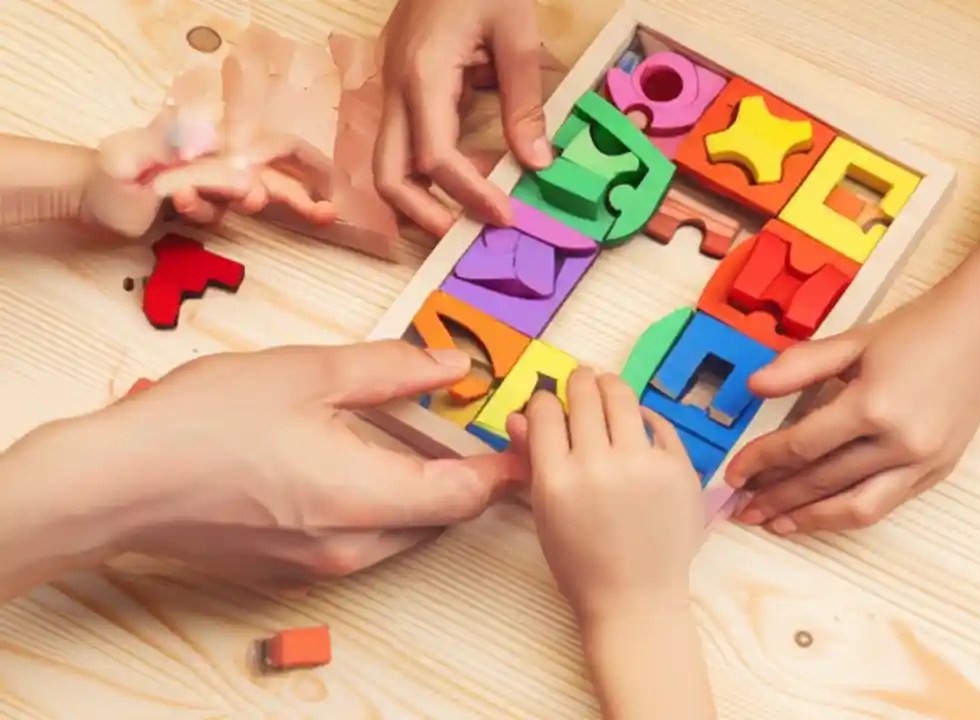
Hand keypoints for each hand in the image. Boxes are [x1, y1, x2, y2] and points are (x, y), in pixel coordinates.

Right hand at [63, 341, 518, 590]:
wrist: (114, 485)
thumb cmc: (202, 423)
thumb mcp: (307, 372)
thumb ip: (392, 370)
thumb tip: (454, 366)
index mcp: (365, 497)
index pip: (467, 495)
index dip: (505, 468)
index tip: (525, 438)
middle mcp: (353, 545)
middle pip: (441, 517)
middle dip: (470, 476)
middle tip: (478, 426)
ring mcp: (321, 564)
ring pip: (405, 531)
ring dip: (426, 489)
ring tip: (424, 435)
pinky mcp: (293, 568)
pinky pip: (365, 539)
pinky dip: (383, 503)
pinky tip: (362, 458)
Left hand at [81, 64, 337, 238]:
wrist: (89, 195)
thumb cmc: (111, 170)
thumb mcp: (133, 155)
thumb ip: (174, 149)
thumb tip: (225, 157)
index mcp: (218, 140)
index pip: (275, 145)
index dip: (308, 162)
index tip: (331, 185)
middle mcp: (223, 160)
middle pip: (278, 176)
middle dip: (304, 195)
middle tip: (327, 215)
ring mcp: (214, 185)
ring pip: (255, 196)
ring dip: (264, 205)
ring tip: (271, 213)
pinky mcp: (203, 207)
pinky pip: (220, 215)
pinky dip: (205, 213)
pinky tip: (175, 204)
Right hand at [377, 0, 552, 235]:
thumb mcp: (517, 31)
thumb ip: (525, 101)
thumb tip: (536, 163)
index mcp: (423, 75)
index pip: (435, 158)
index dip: (469, 195)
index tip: (504, 215)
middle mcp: (395, 87)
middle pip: (388, 175)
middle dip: (424, 216)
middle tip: (469, 234)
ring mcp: (391, 87)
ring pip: (386, 164)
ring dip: (420, 200)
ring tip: (467, 215)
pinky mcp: (399, 85)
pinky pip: (400, 143)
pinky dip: (424, 173)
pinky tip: (464, 178)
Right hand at [509, 369, 702, 617]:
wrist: (637, 598)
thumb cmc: (582, 562)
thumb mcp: (545, 514)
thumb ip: (531, 460)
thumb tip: (518, 415)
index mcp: (556, 479)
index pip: (544, 412)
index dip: (544, 400)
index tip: (549, 402)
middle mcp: (598, 464)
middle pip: (584, 396)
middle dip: (578, 381)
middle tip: (580, 377)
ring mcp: (643, 464)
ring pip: (622, 398)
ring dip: (610, 385)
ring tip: (606, 384)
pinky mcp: (678, 467)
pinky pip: (658, 423)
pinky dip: (644, 416)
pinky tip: (637, 418)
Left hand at [726, 282, 979, 533]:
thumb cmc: (916, 330)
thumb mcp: (853, 340)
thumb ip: (800, 365)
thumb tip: (753, 386)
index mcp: (873, 404)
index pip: (803, 445)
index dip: (763, 461)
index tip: (734, 474)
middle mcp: (900, 441)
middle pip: (824, 481)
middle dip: (778, 499)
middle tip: (744, 509)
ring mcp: (924, 461)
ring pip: (857, 508)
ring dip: (812, 520)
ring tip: (777, 524)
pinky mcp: (939, 471)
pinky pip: (887, 504)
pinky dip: (850, 513)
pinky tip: (823, 514)